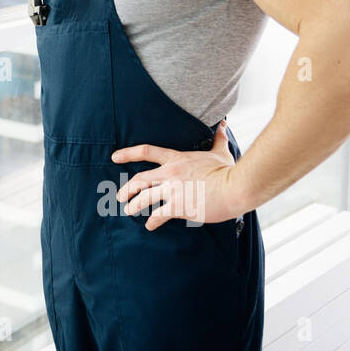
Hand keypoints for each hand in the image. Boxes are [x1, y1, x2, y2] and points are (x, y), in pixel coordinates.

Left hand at [111, 120, 245, 230]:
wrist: (235, 187)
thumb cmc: (229, 171)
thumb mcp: (220, 152)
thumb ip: (218, 139)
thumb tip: (224, 125)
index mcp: (176, 159)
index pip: (146, 151)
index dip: (128, 153)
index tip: (114, 157)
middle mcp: (170, 174)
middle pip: (139, 179)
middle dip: (127, 189)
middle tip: (120, 196)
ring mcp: (172, 191)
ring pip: (144, 198)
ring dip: (134, 206)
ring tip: (129, 211)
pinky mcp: (178, 206)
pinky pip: (158, 215)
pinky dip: (152, 221)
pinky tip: (150, 225)